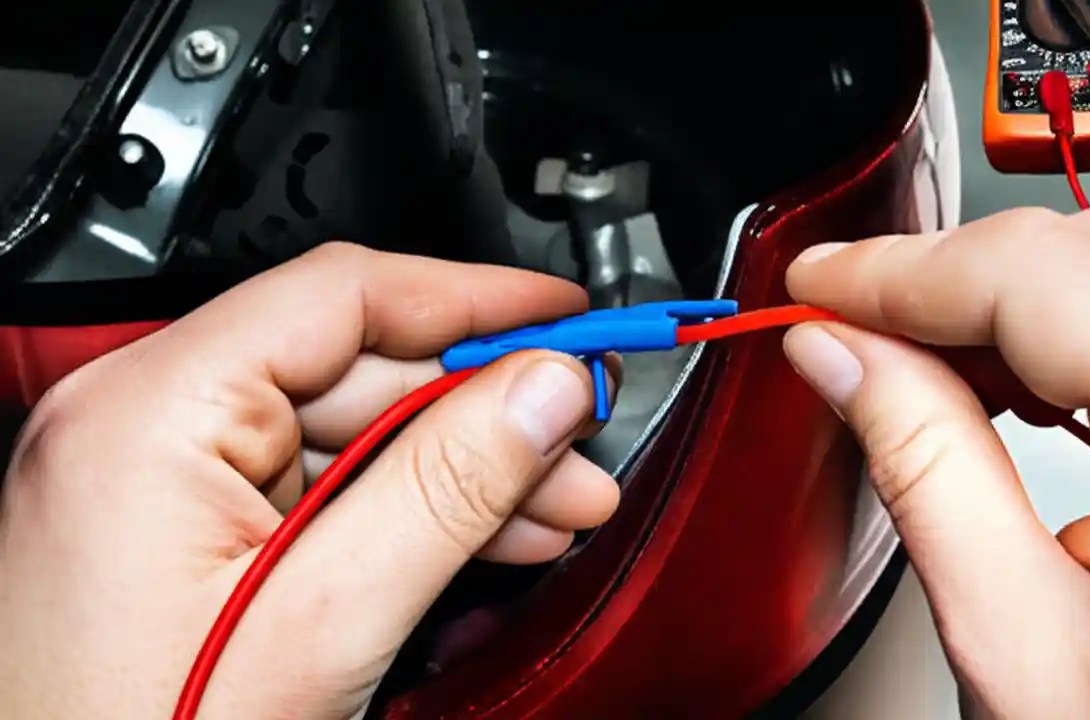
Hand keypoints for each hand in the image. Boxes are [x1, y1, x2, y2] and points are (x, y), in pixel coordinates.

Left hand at [0, 243, 619, 718]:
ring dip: (459, 466)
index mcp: (149, 415)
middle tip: (579, 447)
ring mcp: (149, 478)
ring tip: (553, 506)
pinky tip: (476, 534)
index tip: (567, 320)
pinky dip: (401, 506)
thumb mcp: (324, 624)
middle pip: (356, 369)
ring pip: (345, 431)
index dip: (477, 300)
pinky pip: (312, 484)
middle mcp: (137, 425)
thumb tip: (545, 390)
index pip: (345, 299)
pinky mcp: (172, 529)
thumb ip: (446, 490)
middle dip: (486, 412)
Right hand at [782, 188, 1089, 718]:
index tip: (824, 282)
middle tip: (873, 327)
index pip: (1043, 278)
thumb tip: (841, 358)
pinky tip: (1055, 397)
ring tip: (952, 369)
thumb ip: (923, 470)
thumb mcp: (1021, 653)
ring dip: (1057, 298)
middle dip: (984, 272)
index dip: (903, 268)